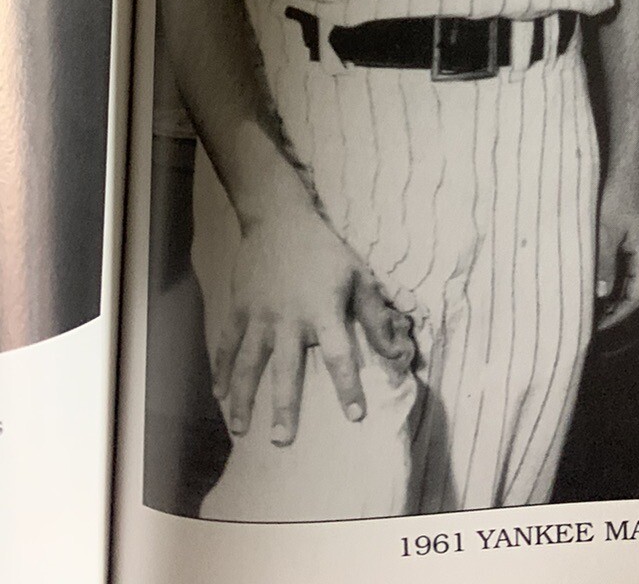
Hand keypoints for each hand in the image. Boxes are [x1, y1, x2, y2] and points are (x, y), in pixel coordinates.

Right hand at [212, 199, 413, 446]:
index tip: (356, 416)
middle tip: (283, 441)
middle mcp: (290, 317)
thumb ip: (376, 316)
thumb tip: (396, 352)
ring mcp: (260, 314)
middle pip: (287, 369)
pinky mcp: (240, 308)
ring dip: (244, 398)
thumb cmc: (325, 252)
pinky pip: (226, 344)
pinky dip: (221, 370)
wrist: (280, 220)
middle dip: (285, 407)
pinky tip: (218, 395)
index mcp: (324, 310)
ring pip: (249, 364)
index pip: (340, 354)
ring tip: (242, 431)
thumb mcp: (359, 276)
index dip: (348, 386)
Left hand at [595, 166, 638, 330]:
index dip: (618, 314)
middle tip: (593, 322)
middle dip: (616, 309)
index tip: (599, 326)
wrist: (628, 168)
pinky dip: (616, 279)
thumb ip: (605, 264)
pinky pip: (629, 267)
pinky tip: (600, 284)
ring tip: (594, 308)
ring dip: (616, 295)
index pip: (636, 297)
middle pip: (636, 291)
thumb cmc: (618, 195)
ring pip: (632, 280)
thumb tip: (601, 295)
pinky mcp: (638, 239)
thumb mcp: (606, 231)